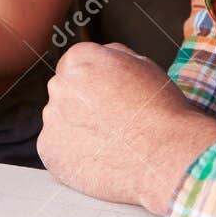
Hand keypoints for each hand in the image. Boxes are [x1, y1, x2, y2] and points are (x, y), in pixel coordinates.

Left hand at [38, 42, 215, 213]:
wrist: (166, 156)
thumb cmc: (161, 110)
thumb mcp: (142, 65)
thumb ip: (111, 57)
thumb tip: (99, 57)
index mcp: (78, 59)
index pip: (75, 66)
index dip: (95, 84)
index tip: (111, 99)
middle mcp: (58, 85)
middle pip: (65, 93)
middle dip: (82, 105)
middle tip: (112, 123)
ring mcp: (51, 120)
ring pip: (60, 122)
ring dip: (77, 130)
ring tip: (110, 144)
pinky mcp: (49, 151)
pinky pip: (58, 151)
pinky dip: (74, 156)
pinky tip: (100, 159)